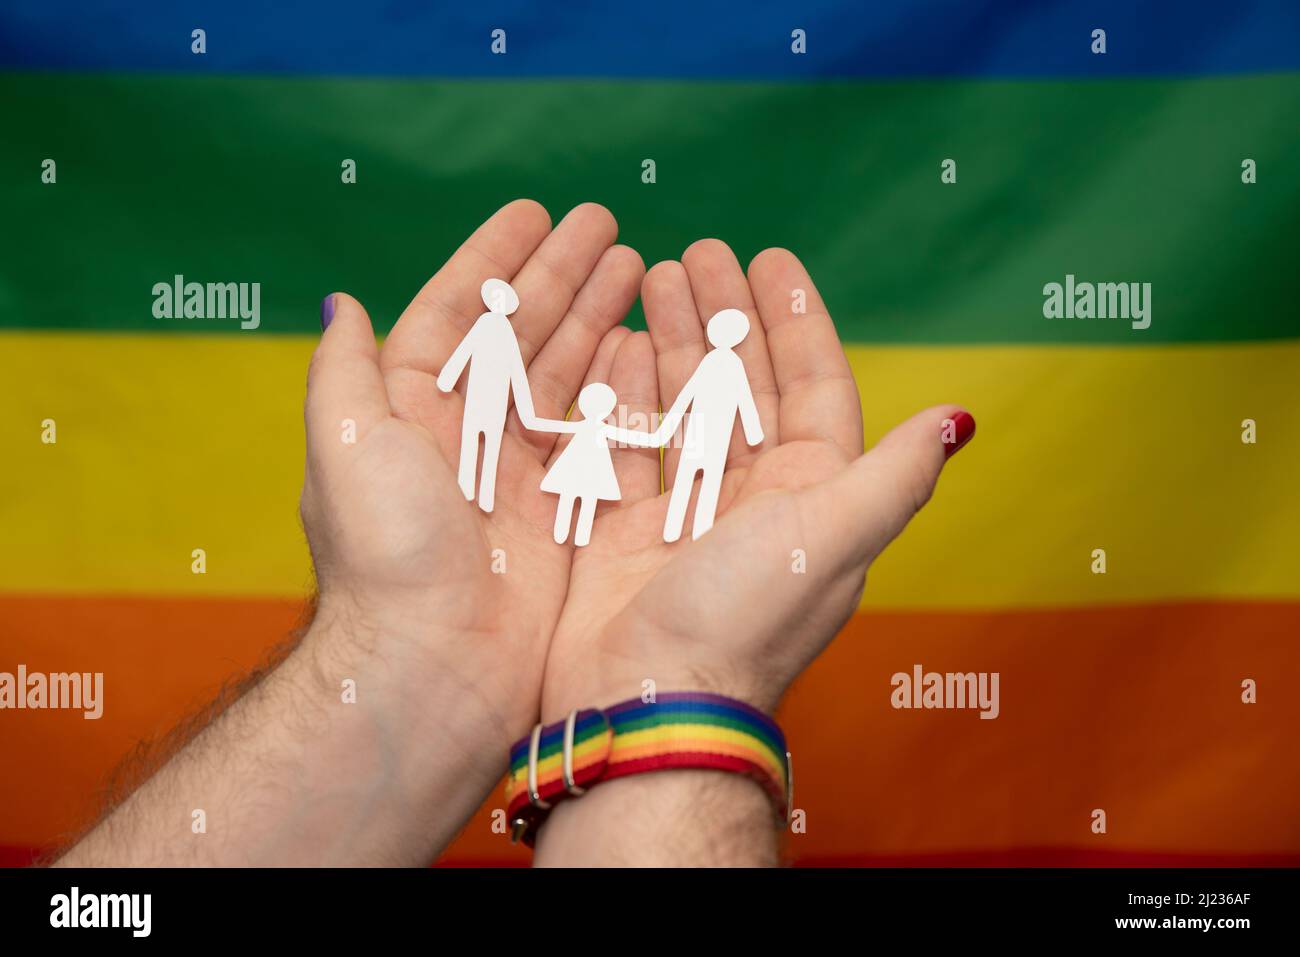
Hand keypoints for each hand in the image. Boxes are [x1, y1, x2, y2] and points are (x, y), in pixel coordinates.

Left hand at [302, 200, 644, 745]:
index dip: (495, 260)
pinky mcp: (559, 510)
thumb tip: (340, 303)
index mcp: (409, 411)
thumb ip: (345, 371)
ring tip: (637, 266)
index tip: (535, 212)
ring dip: (597, 317)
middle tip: (609, 226)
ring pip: (563, 373)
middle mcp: (464, 435)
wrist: (434, 666)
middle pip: (519, 334)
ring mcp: (515, 472)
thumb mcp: (348, 446)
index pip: (456, 314)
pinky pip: (595, 430)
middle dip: (561, 276)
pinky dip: (621, 384)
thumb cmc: (387, 556)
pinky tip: (647, 342)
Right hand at [540, 239, 972, 721]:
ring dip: (672, 341)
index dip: (794, 317)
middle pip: (743, 383)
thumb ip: (893, 475)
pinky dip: (623, 394)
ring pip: (685, 404)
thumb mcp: (833, 535)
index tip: (768, 256)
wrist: (651, 702)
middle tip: (697, 251)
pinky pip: (628, 443)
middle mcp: (755, 499)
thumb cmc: (746, 616)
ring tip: (651, 278)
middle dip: (723, 316)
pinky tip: (614, 345)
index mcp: (814, 493)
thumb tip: (960, 418)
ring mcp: (687, 512)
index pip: (811, 383)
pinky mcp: (626, 529)